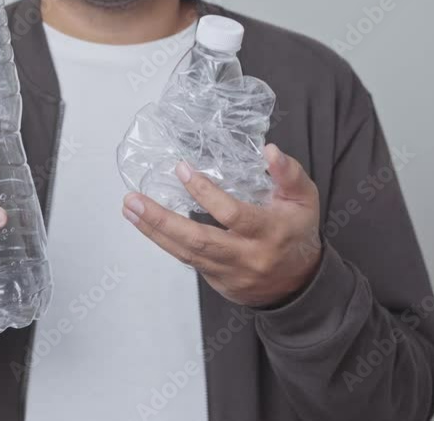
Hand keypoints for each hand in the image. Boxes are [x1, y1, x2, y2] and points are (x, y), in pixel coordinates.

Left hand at [122, 144, 321, 307]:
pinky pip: (188, 260)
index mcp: (270, 232)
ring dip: (154, 231)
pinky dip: (166, 241)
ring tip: (130, 209)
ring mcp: (229, 272)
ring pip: (187, 254)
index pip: (233, 215)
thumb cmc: (297, 232)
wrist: (298, 284)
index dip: (205, 193)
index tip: (182, 169)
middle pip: (199, 241)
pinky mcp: (217, 281)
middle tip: (133, 200)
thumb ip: (289, 173)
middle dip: (162, 221)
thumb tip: (269, 150)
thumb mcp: (303, 199)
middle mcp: (247, 255)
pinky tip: (146, 224)